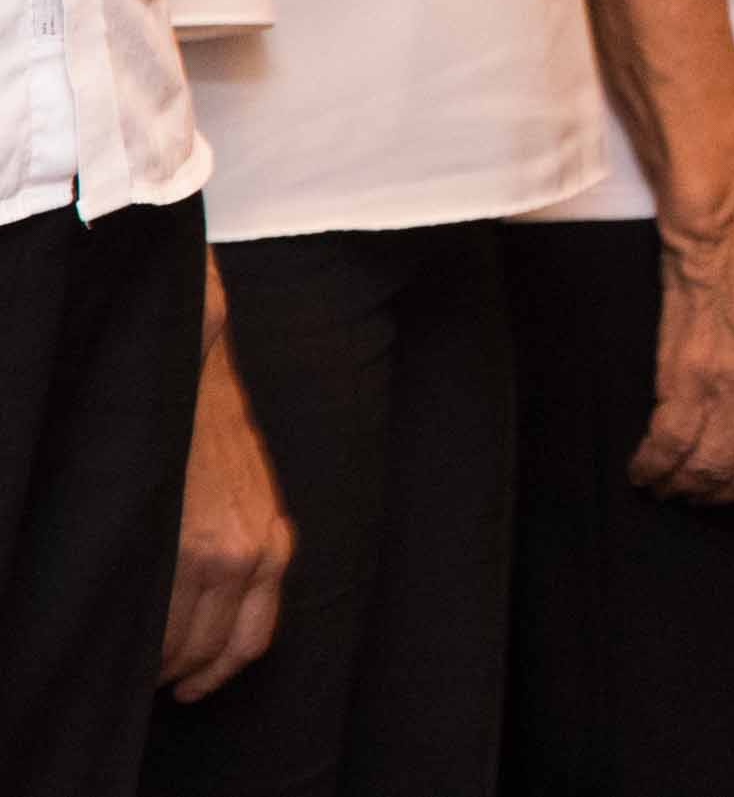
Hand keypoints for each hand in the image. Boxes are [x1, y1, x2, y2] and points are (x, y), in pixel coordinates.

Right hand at [160, 327, 289, 701]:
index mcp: (275, 542)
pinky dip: (143, 644)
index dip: (221, 671)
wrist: (193, 378)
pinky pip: (161, 619)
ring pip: (184, 642)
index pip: (254, 636)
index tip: (196, 686)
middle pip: (218, 648)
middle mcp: (254, 554)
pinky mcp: (181, 545)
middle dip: (185, 675)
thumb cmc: (216, 436)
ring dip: (158, 664)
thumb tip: (222, 597)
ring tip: (136, 670)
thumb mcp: (253, 493)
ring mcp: (218, 552)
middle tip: (157, 685)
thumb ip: (250, 542)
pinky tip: (128, 646)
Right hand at [637, 207, 733, 516]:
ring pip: (707, 466)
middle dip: (726, 495)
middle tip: (708, 497)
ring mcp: (731, 384)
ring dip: (686, 487)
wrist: (726, 238)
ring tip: (674, 488)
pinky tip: (646, 472)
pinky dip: (653, 467)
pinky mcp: (686, 377)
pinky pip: (668, 444)